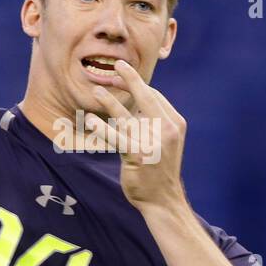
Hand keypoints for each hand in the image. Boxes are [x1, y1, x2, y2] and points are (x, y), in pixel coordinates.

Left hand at [86, 60, 187, 210]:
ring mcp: (153, 142)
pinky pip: (117, 138)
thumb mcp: (164, 141)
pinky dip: (102, 129)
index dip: (136, 83)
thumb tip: (136, 100)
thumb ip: (153, 121)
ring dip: (109, 101)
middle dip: (129, 79)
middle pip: (145, 97)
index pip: (154, 96)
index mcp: (175, 123)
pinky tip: (91, 121)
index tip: (122, 74)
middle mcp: (167, 129)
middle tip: (116, 66)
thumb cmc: (159, 169)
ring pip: (127, 116)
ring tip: (96, 90)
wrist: (163, 200)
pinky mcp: (138, 155)